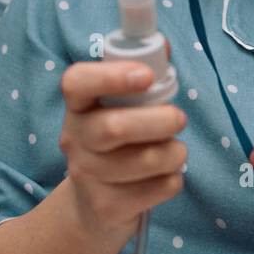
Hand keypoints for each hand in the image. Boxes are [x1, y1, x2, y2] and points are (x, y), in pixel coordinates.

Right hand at [58, 41, 185, 239]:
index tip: (146, 76)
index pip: (77, 83)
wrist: (91, 208)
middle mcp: (75, 140)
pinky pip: (159, 188)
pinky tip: (164, 177)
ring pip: (145, 160)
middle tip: (178, 118)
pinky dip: (173, 180)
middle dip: (159, 120)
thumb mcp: (120, 108)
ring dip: (174, 152)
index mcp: (78, 107)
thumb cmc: (116, 144)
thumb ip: (142, 77)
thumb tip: (162, 45)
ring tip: (174, 151)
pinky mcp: (107, 208)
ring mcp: (87, 177)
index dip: (111, 77)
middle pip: (114, 127)